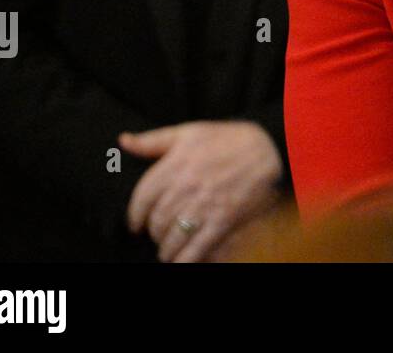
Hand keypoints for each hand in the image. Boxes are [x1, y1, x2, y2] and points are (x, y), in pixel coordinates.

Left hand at [122, 120, 282, 262]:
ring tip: (168, 249)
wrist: (269, 147)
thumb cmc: (227, 139)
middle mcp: (186, 187)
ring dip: (166, 248)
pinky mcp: (223, 220)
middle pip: (157, 221)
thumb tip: (124, 141)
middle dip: (154, 232)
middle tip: (157, 234)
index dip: (134, 215)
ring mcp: (205, 205)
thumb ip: (153, 140)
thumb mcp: (189, 132)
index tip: (135, 224)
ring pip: (172, 238)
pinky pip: (196, 248)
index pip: (142, 198)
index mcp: (175, 164)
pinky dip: (184, 259)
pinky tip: (180, 260)